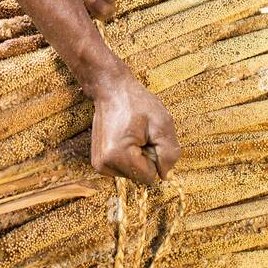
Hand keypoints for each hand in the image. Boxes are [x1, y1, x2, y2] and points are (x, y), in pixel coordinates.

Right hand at [90, 68, 180, 186]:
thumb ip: (169, 153)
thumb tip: (166, 176)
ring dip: (138, 157)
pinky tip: (125, 139)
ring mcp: (99, 165)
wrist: (112, 90)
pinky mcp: (99, 163)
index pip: (149, 177)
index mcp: (118, 156)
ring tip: (133, 135)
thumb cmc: (137, 103)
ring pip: (132, 174)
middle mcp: (104, 165)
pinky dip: (129, 157)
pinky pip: (124, 170)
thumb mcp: (162, 123)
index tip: (148, 137)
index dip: (155, 157)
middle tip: (141, 135)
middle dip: (146, 158)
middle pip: (140, 177)